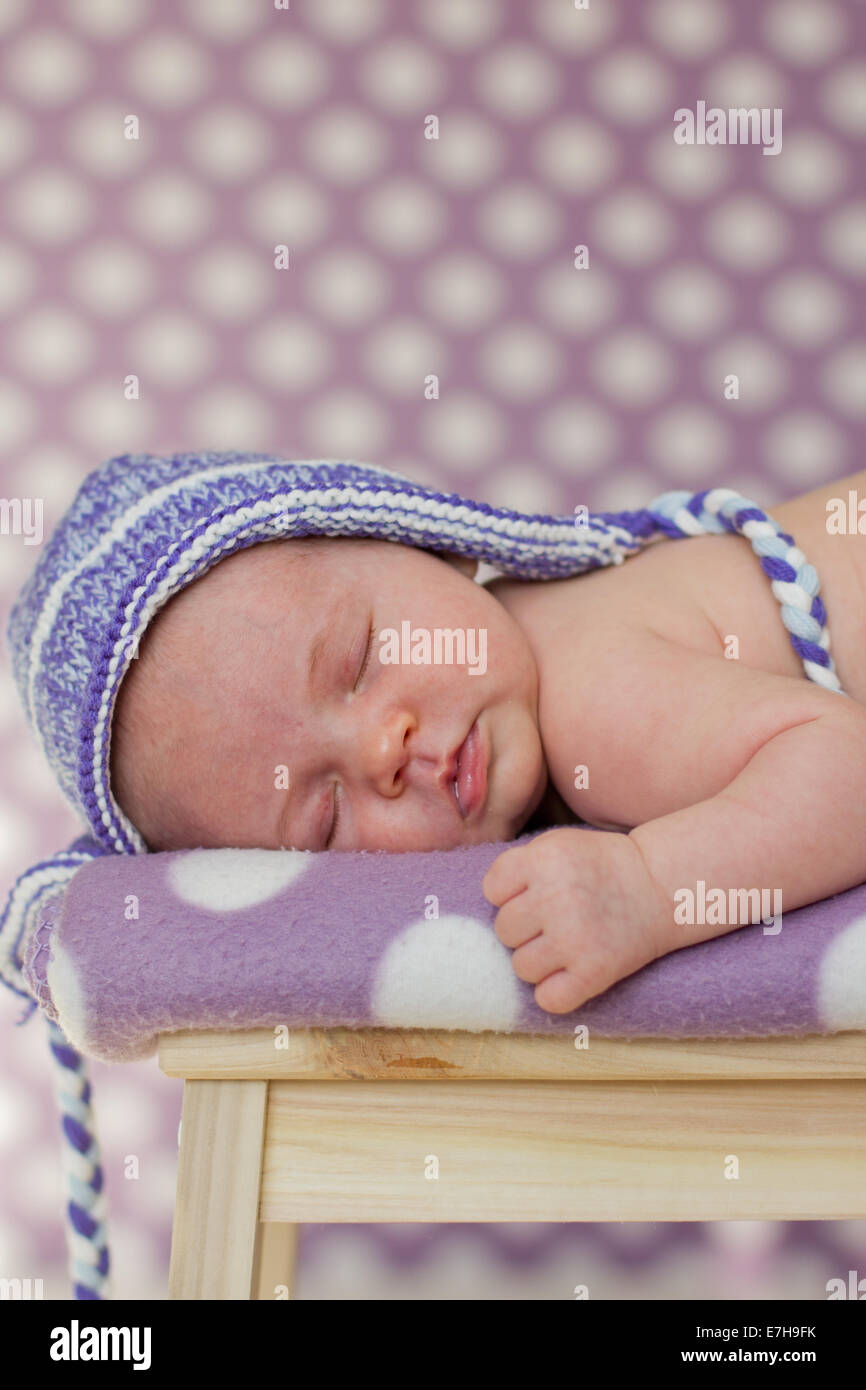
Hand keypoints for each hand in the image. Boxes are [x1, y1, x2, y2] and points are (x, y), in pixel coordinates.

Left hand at [481, 827, 668, 1013]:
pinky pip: (547, 999)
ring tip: (566, 945)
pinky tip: (571, 974)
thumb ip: (520, 866)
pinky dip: (555, 993)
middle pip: (504, 931)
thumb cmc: (600, 866)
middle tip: (556, 921)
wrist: (661, 886)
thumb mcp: (558, 844)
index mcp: (544, 858)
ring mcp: (575, 937)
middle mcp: (556, 896)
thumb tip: (483, 909)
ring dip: (539, 962)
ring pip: (521, 967)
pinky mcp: (594, 972)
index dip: (511, 895)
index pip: (492, 890)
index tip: (536, 893)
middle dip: (525, 929)